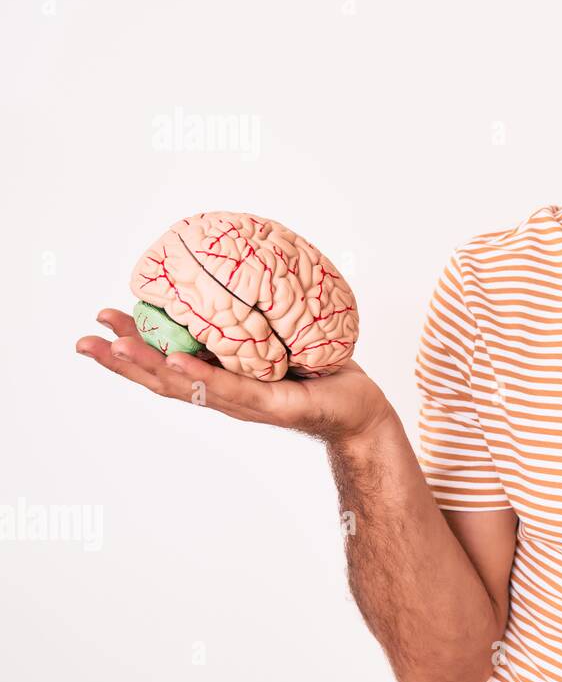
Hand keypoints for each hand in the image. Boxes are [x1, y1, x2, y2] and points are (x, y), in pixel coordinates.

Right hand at [75, 308, 394, 445]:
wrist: (358, 408)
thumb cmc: (318, 371)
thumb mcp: (277, 339)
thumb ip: (251, 318)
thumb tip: (231, 273)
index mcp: (221, 377)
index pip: (166, 361)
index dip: (133, 345)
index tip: (103, 319)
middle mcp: (225, 393)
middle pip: (163, 379)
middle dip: (122, 361)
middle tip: (84, 341)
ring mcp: (244, 402)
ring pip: (188, 387)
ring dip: (149, 368)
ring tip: (117, 349)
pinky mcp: (272, 405)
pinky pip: (232, 389)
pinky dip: (202, 376)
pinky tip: (179, 362)